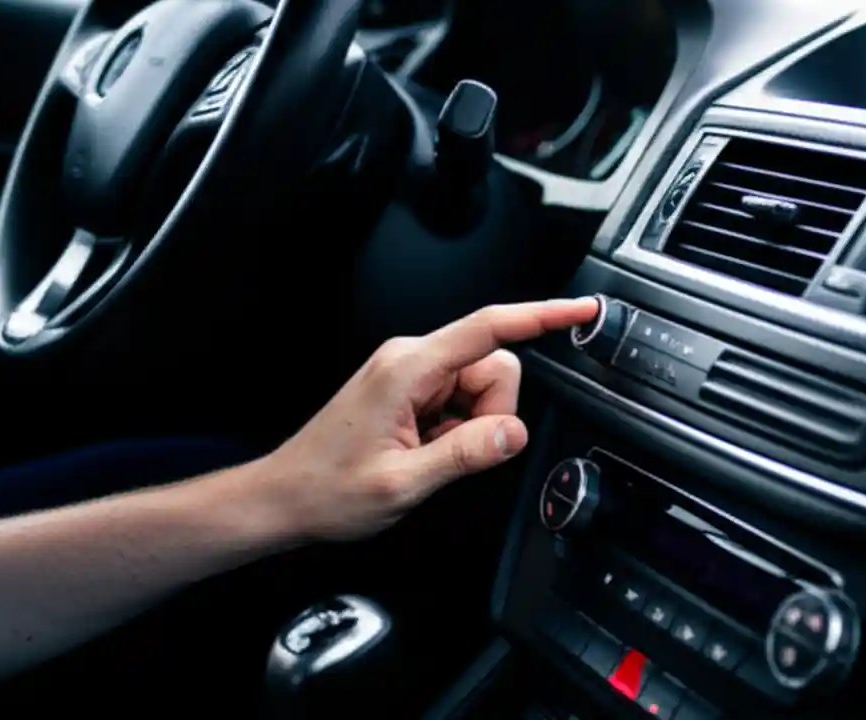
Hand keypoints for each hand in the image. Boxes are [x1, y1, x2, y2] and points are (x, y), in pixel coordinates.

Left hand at [258, 298, 598, 541]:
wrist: (284, 498)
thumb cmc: (327, 490)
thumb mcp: (401, 484)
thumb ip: (463, 456)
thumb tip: (514, 432)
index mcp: (409, 368)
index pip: (491, 329)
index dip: (542, 316)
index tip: (580, 310)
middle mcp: (412, 359)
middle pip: (496, 367)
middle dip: (492, 414)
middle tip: (450, 453)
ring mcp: (412, 373)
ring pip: (483, 388)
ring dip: (472, 427)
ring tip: (429, 455)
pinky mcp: (413, 389)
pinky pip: (462, 402)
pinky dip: (458, 430)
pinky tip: (425, 451)